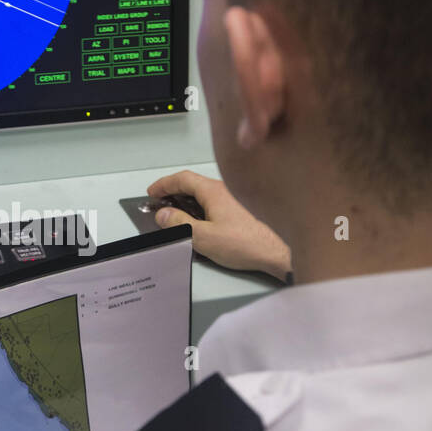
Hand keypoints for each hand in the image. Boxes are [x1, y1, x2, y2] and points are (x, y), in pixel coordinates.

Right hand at [147, 170, 291, 279]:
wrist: (279, 251)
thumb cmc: (247, 243)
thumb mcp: (203, 237)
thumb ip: (179, 224)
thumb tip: (163, 215)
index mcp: (213, 191)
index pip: (182, 179)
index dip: (164, 184)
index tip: (152, 193)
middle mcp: (225, 189)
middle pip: (193, 185)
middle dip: (173, 194)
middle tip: (160, 206)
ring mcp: (235, 199)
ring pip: (204, 195)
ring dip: (187, 203)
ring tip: (176, 218)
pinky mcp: (241, 210)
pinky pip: (214, 204)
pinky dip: (200, 209)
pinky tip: (199, 224)